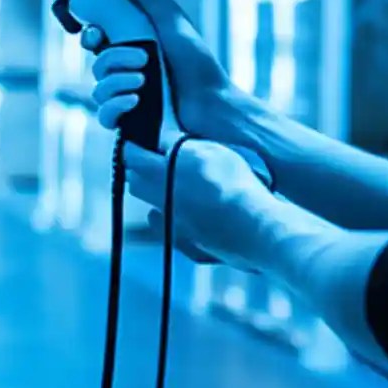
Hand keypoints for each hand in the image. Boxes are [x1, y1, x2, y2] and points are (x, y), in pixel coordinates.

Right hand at [88, 0, 265, 150]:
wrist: (214, 104)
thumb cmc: (197, 61)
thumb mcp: (170, 19)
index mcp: (134, 44)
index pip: (96, 39)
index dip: (90, 36)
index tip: (97, 35)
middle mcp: (128, 70)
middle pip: (97, 63)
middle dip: (113, 60)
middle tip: (142, 59)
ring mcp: (128, 96)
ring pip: (98, 88)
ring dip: (116, 83)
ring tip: (143, 82)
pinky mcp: (130, 122)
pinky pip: (104, 115)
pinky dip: (115, 107)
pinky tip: (135, 102)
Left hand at [125, 139, 273, 271]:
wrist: (256, 227)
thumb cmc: (234, 183)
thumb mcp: (208, 149)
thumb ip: (180, 143)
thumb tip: (163, 140)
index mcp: (159, 173)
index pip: (131, 156)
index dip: (132, 148)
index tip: (135, 144)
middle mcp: (160, 202)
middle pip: (136, 184)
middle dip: (140, 173)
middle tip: (154, 163)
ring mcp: (173, 228)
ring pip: (153, 209)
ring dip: (157, 198)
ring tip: (175, 189)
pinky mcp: (189, 247)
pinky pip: (171, 233)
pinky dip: (175, 223)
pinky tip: (189, 217)